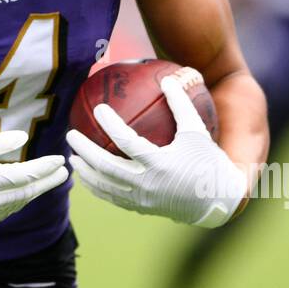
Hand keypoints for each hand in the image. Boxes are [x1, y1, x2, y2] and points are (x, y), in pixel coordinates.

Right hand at [0, 130, 67, 233]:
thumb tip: (24, 139)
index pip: (26, 176)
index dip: (45, 168)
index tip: (59, 160)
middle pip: (27, 193)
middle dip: (46, 182)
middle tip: (63, 172)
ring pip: (17, 205)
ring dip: (32, 192)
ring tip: (45, 180)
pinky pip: (4, 213)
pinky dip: (16, 201)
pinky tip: (22, 192)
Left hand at [66, 71, 247, 227]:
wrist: (218, 201)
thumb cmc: (208, 162)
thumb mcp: (197, 132)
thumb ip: (181, 105)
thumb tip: (167, 79)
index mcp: (160, 164)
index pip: (126, 142)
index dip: (110, 124)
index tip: (99, 109)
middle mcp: (147, 184)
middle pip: (106, 167)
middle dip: (84, 150)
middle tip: (70, 134)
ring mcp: (142, 199)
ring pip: (105, 186)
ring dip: (86, 172)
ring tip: (73, 158)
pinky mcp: (141, 208)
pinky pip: (113, 198)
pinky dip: (98, 188)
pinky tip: (89, 177)